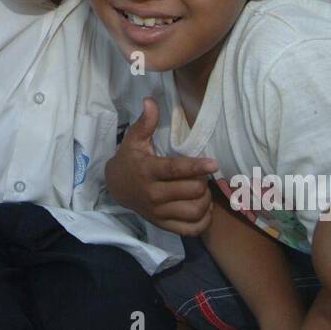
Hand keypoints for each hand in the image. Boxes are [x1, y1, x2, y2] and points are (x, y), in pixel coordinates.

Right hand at [105, 98, 217, 235]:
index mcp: (148, 170)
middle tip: (202, 175)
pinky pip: (190, 229)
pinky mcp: (162, 225)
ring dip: (205, 200)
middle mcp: (153, 194)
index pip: (175, 170)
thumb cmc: (130, 160)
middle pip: (191, 190)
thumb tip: (150, 101)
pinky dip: (203, 220)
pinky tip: (203, 208)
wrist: (116, 188)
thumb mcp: (133, 140)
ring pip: (194, 210)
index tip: (214, 163)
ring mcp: (158, 212)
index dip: (196, 167)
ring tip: (202, 190)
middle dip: (203, 181)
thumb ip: (145, 122)